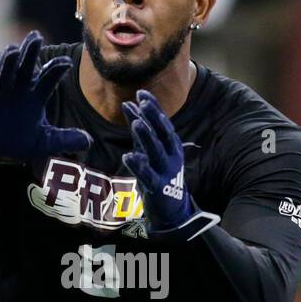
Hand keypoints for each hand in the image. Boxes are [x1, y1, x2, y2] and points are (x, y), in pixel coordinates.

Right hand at [0, 30, 91, 175]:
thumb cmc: (19, 142)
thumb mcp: (45, 143)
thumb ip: (65, 139)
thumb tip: (88, 142)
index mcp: (35, 97)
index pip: (48, 79)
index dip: (55, 69)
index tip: (66, 62)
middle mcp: (18, 91)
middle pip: (25, 69)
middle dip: (29, 53)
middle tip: (36, 36)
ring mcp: (0, 95)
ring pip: (4, 75)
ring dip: (7, 63)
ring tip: (12, 49)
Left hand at [121, 90, 217, 241]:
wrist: (172, 208)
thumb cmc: (159, 172)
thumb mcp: (149, 148)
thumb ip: (140, 128)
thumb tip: (129, 104)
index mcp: (172, 145)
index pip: (162, 122)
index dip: (153, 107)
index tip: (141, 92)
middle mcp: (172, 155)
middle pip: (162, 133)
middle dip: (153, 116)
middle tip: (142, 101)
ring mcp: (165, 171)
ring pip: (155, 151)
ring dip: (145, 136)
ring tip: (135, 123)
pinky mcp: (157, 187)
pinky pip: (146, 175)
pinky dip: (138, 165)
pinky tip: (128, 156)